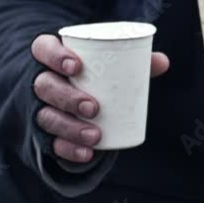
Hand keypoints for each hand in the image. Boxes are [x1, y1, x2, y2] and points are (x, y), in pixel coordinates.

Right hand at [30, 34, 169, 162]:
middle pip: (44, 86)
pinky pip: (52, 143)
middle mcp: (41, 80)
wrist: (74, 99)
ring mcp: (40, 107)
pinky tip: (87, 154)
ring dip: (69, 127)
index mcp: (51, 55)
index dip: (55, 56)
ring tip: (94, 135)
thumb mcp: (109, 64)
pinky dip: (69, 150)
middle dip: (67, 98)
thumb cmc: (95, 73)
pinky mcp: (46, 132)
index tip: (77, 67)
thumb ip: (133, 61)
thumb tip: (163, 62)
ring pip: (46, 117)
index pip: (43, 48)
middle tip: (94, 107)